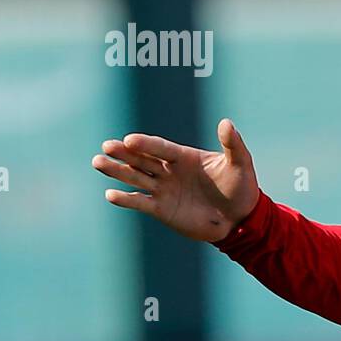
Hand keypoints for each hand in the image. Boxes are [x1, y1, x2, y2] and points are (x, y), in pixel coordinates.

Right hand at [92, 118, 260, 242]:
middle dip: (124, 154)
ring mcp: (164, 190)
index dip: (146, 144)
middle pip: (142, 159)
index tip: (130, 139)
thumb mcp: (240, 164)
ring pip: (136, 178)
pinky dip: (126, 199)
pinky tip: (111, 194)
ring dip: (118, 171)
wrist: (241, 218)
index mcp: (184, 157)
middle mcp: (169, 171)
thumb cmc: (241, 188)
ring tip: (98, 162)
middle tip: (106, 146)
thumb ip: (232, 144)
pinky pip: (141, 202)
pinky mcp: (162, 209)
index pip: (161, 148)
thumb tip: (226, 122)